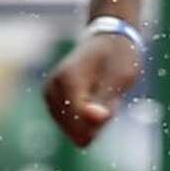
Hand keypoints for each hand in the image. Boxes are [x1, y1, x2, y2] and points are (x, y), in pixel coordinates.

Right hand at [43, 32, 140, 146]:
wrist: (109, 39)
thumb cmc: (118, 58)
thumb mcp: (120, 78)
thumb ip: (104, 104)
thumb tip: (91, 128)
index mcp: (68, 79)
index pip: (79, 125)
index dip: (100, 121)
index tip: (112, 102)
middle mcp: (53, 86)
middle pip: (75, 131)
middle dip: (95, 123)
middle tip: (107, 96)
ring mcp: (49, 94)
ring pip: (73, 131)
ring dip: (91, 122)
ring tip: (100, 95)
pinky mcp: (51, 100)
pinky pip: (70, 126)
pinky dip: (84, 120)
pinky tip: (92, 100)